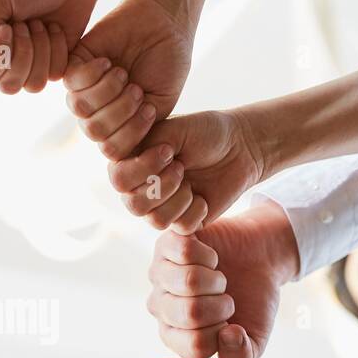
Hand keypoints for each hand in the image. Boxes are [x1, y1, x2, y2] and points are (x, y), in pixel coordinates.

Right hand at [0, 0, 101, 93]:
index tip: (9, 27)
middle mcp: (4, 60)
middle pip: (8, 85)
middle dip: (23, 52)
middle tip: (28, 22)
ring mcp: (30, 65)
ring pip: (33, 85)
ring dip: (41, 51)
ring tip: (41, 24)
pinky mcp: (54, 65)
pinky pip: (54, 76)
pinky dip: (57, 50)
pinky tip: (55, 29)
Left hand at [64, 0, 194, 160]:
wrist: (163, 25)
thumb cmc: (166, 65)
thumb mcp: (160, 104)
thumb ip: (144, 132)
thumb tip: (129, 158)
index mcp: (120, 128)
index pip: (113, 152)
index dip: (131, 136)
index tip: (152, 110)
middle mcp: (99, 113)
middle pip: (95, 133)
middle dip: (121, 112)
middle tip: (138, 90)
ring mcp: (85, 90)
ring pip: (81, 109)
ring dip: (108, 92)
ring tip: (124, 75)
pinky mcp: (75, 65)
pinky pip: (73, 82)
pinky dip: (94, 74)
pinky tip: (109, 62)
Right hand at [109, 110, 263, 232]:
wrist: (240, 148)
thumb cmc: (205, 133)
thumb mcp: (174, 131)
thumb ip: (148, 147)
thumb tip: (142, 174)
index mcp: (131, 163)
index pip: (117, 179)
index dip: (142, 168)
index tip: (168, 149)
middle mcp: (140, 188)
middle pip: (132, 204)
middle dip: (162, 184)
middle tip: (181, 166)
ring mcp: (160, 208)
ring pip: (155, 220)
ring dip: (178, 198)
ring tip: (189, 180)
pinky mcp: (182, 223)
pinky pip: (180, 226)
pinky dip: (196, 209)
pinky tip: (202, 195)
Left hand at [147, 199, 296, 357]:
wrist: (260, 258)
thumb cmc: (252, 301)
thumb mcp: (255, 339)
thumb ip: (241, 355)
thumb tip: (228, 335)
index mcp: (176, 337)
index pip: (196, 347)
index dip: (224, 334)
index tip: (230, 323)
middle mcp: (161, 308)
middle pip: (190, 313)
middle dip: (222, 305)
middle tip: (227, 297)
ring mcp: (159, 274)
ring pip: (189, 281)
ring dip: (217, 280)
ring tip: (219, 279)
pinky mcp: (166, 243)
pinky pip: (184, 251)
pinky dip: (209, 255)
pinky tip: (210, 258)